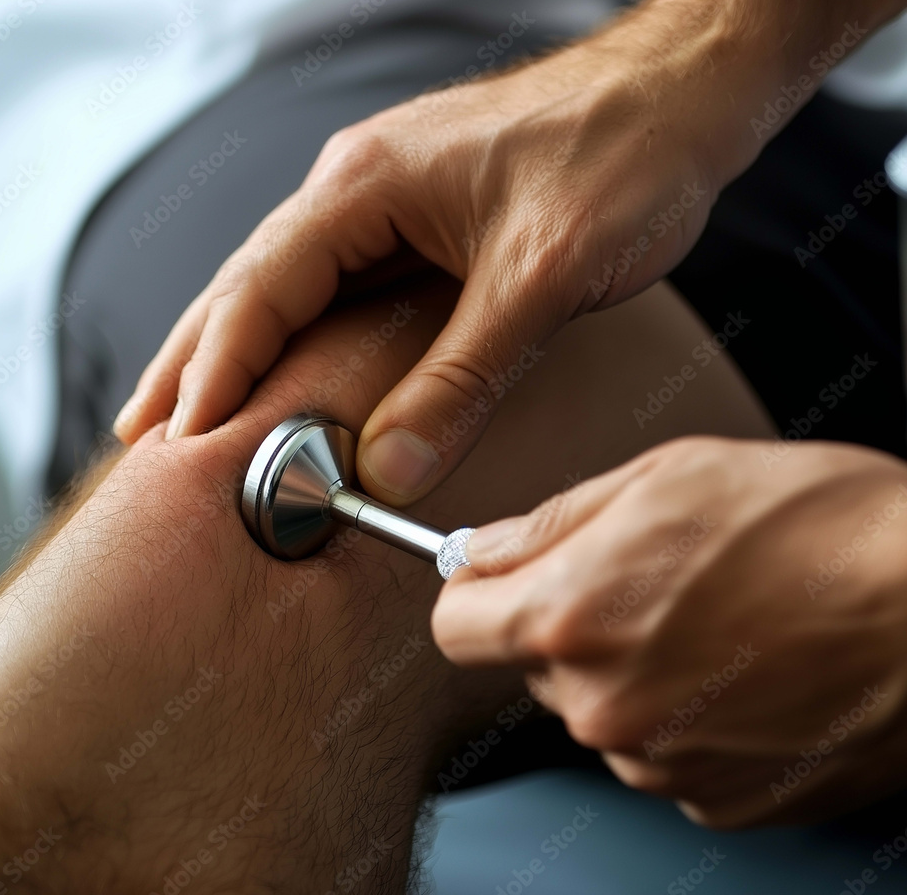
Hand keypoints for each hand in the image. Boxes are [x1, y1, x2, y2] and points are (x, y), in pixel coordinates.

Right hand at [114, 0, 906, 508]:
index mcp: (364, 185)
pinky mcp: (422, 221)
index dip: (215, 366)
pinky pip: (341, 286)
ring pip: (288, 285)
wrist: (686, 90)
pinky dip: (302, 336)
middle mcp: (358, 187)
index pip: (261, 287)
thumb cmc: (622, 155)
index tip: (180, 439)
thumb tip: (388, 469)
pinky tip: (289, 371)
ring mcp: (387, 202)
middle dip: (191, 358)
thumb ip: (461, 377)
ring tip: (184, 411)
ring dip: (236, 349)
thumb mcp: (539, 280)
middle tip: (137, 432)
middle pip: (248, 282)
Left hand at [432, 437, 906, 826]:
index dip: (477, 593)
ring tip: (712, 615)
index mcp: (573, 620)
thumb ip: (551, 521)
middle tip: (646, 574)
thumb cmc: (821, 525)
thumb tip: (485, 548)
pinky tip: (741, 665)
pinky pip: (660, 751)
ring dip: (629, 667)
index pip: (456, 627)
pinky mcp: (720, 799)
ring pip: (598, 708)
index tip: (502, 576)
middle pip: (532, 666)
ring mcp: (663, 765)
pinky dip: (682, 713)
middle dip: (566, 621)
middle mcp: (605, 708)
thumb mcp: (665, 477)